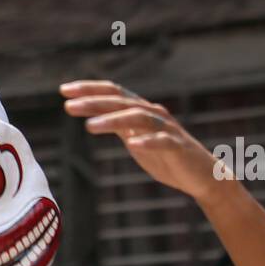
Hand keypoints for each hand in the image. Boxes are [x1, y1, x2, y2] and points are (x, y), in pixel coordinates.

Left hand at [61, 81, 228, 202]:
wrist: (201, 175)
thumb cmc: (166, 157)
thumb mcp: (135, 139)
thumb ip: (118, 127)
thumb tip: (92, 117)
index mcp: (140, 111)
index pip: (112, 93)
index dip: (89, 89)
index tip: (63, 90)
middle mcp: (153, 114)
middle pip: (121, 101)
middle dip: (93, 102)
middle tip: (68, 105)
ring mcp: (166, 129)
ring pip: (138, 117)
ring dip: (113, 120)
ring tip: (90, 126)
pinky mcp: (178, 147)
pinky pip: (162, 141)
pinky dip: (148, 141)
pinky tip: (132, 144)